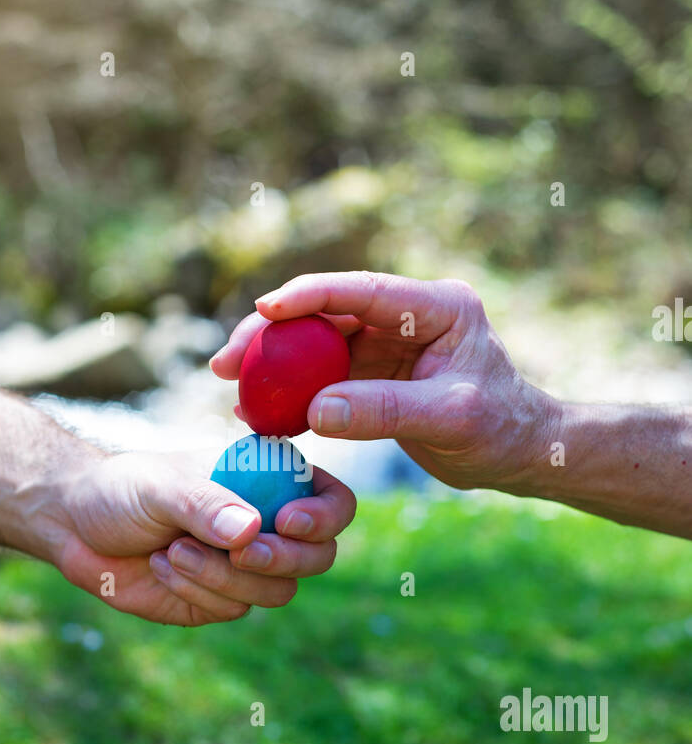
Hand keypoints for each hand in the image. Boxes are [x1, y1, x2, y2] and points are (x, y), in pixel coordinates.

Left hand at [53, 449, 355, 626]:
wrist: (75, 526)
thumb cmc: (123, 488)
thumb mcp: (160, 485)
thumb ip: (203, 502)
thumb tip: (250, 529)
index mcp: (270, 481)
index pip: (332, 500)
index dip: (324, 516)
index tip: (287, 520)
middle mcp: (268, 525)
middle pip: (319, 556)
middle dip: (282, 558)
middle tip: (240, 551)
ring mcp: (247, 567)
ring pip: (277, 590)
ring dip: (224, 575)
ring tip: (172, 551)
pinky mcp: (220, 601)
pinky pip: (233, 609)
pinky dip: (197, 590)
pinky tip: (161, 566)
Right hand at [212, 270, 559, 493]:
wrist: (517, 453)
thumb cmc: (500, 430)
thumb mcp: (450, 420)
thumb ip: (384, 411)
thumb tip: (314, 410)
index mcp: (438, 305)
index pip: (363, 290)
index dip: (308, 295)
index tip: (264, 310)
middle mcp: (410, 313)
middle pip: (326, 313)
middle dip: (272, 334)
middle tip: (225, 362)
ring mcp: (390, 340)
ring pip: (316, 343)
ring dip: (274, 365)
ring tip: (230, 389)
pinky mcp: (375, 371)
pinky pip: (322, 375)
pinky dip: (292, 392)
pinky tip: (259, 413)